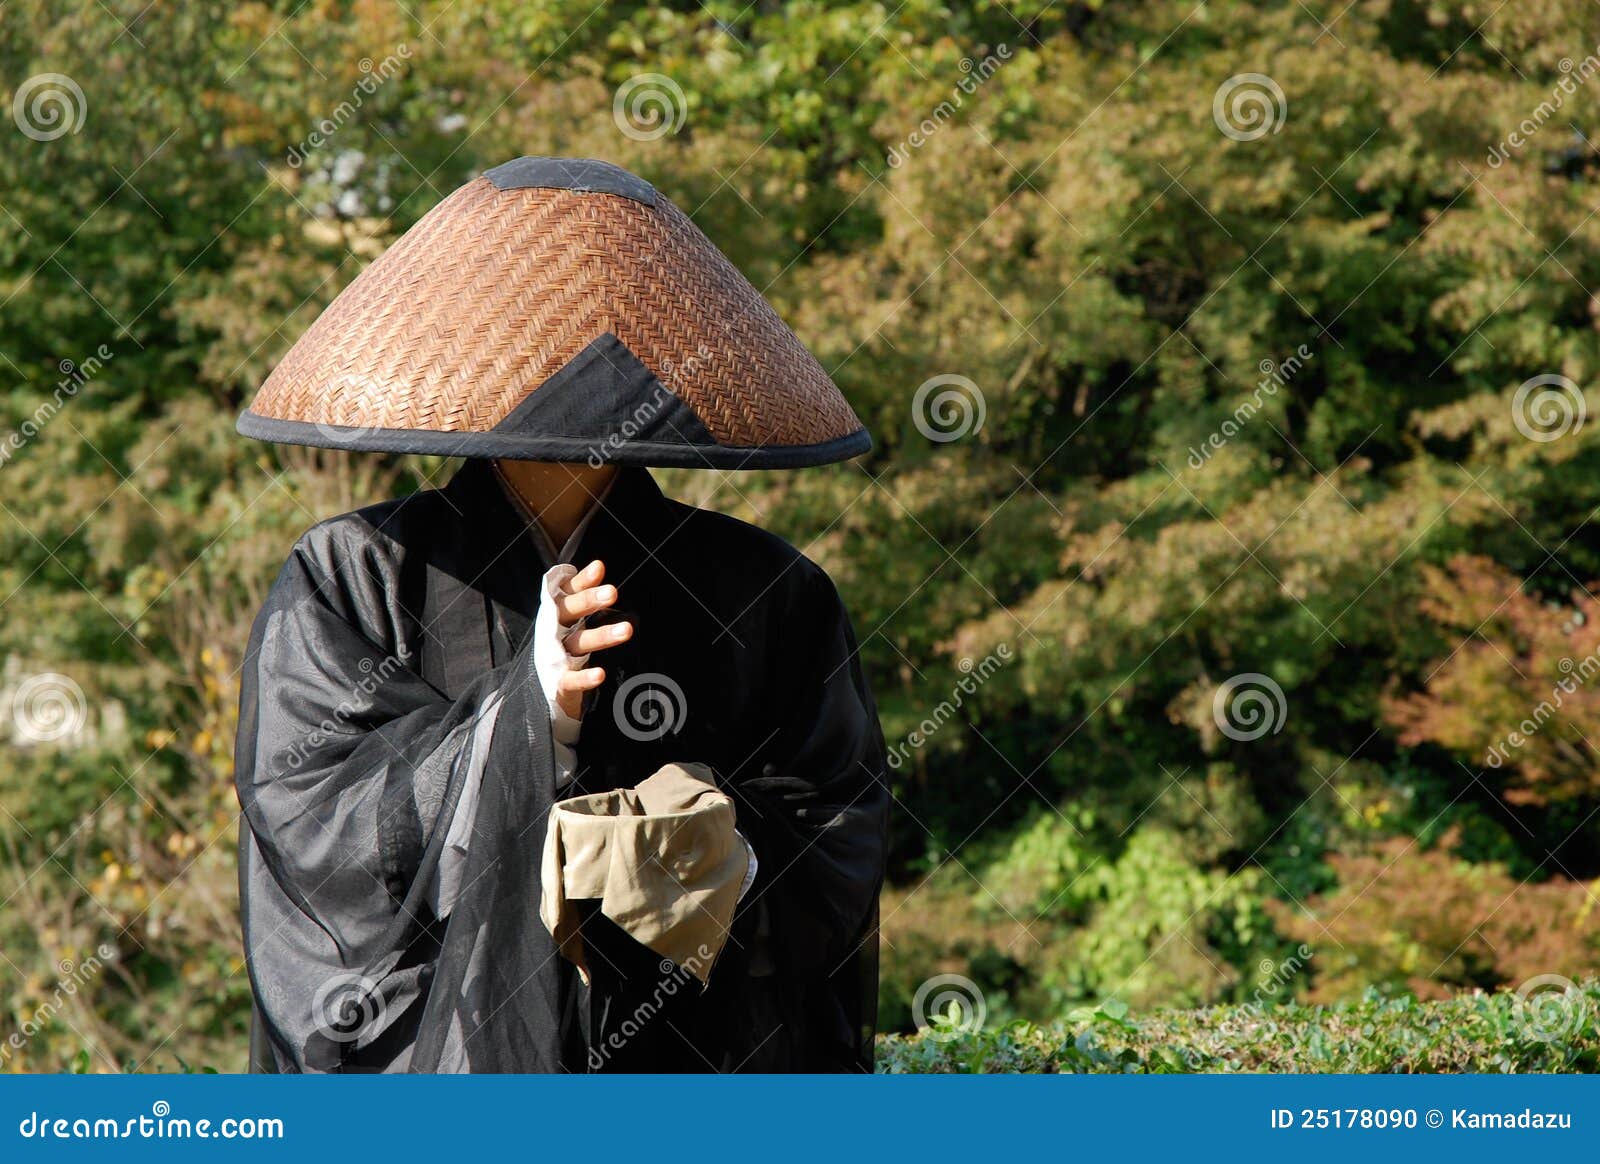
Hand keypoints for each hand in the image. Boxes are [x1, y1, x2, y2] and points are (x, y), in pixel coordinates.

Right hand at [553, 559, 631, 719]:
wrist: (539, 682)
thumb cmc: (559, 642)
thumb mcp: (568, 616)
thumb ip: (582, 591)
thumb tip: (598, 566)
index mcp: (557, 612)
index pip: (568, 591)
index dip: (583, 580)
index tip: (599, 569)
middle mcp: (553, 630)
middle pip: (570, 612)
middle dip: (590, 601)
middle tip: (612, 592)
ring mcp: (555, 655)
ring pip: (579, 642)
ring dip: (602, 635)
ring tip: (627, 630)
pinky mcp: (559, 681)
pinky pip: (572, 679)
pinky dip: (585, 678)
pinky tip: (600, 674)